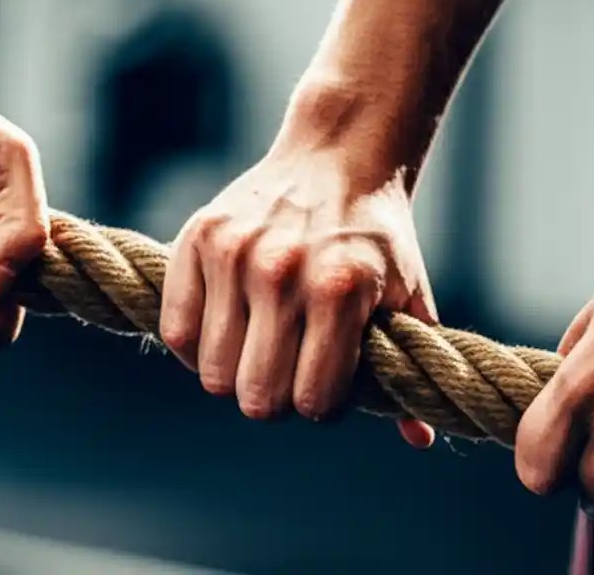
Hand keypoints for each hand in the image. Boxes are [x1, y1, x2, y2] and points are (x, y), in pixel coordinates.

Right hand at [160, 123, 438, 427]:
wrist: (338, 155)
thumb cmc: (375, 236)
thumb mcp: (405, 295)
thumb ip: (408, 365)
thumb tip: (417, 438)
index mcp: (339, 290)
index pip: (312, 400)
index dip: (320, 405)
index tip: (325, 386)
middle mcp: (283, 272)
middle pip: (257, 396)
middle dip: (274, 398)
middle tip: (286, 372)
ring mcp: (235, 253)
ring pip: (213, 372)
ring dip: (234, 372)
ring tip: (255, 348)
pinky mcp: (199, 237)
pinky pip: (176, 330)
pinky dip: (195, 347)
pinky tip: (222, 332)